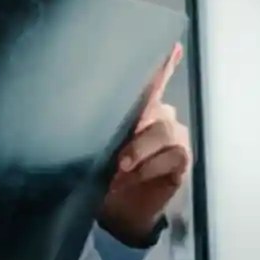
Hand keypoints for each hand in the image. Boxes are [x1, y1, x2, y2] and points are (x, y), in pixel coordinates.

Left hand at [98, 42, 192, 244]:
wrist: (117, 212)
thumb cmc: (102, 174)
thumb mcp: (94, 150)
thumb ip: (96, 129)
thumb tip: (78, 112)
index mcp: (136, 109)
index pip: (152, 81)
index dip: (163, 64)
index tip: (171, 47)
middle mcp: (158, 115)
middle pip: (155, 104)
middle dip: (136, 123)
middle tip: (117, 149)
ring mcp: (173, 136)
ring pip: (164, 130)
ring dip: (140, 148)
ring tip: (121, 166)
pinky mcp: (181, 158)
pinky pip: (174, 154)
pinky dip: (150, 166)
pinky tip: (133, 175)